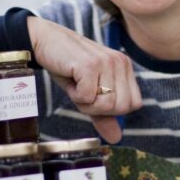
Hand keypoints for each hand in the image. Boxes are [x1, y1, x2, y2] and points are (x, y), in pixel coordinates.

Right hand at [28, 16, 142, 142]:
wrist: (45, 41)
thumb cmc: (68, 67)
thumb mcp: (89, 93)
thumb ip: (104, 115)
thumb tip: (117, 138)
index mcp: (125, 67)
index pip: (134, 104)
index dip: (112, 109)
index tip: (95, 96)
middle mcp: (120, 63)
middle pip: (121, 107)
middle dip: (98, 108)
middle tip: (83, 91)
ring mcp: (107, 62)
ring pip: (106, 105)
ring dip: (85, 102)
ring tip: (77, 85)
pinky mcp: (90, 65)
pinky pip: (88, 98)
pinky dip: (75, 95)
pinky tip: (71, 78)